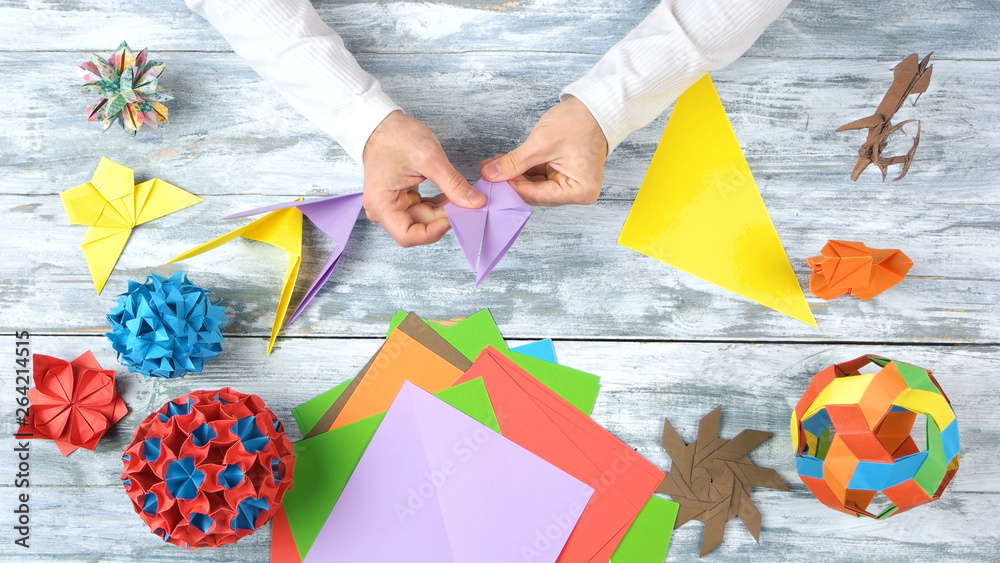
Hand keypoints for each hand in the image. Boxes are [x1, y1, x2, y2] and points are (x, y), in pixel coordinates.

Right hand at [362, 111, 484, 246]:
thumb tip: (475, 203)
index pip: (407, 235)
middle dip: (443, 218)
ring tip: (460, 196)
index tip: (454, 218)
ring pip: (423, 219)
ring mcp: (392, 205)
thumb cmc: (395, 136)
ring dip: (443, 211)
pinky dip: (438, 204)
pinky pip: (422, 209)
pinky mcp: (402, 198)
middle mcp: (383, 210)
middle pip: (418, 227)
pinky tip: (451, 194)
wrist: (382, 122)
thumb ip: (453, 183)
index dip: (433, 232)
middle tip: (466, 205)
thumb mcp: (429, 158)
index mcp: (381, 204)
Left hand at [480, 95, 607, 205]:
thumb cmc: (579, 122)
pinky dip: (523, 169)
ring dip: (515, 175)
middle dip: (511, 182)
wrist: (594, 106)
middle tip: (488, 174)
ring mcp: (570, 183)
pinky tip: (506, 163)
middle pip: (535, 193)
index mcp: (579, 191)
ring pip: (535, 185)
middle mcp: (577, 192)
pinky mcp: (563, 173)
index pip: (537, 195)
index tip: (490, 180)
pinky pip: (539, 176)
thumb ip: (514, 162)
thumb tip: (491, 175)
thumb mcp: (541, 143)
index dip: (512, 187)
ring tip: (493, 166)